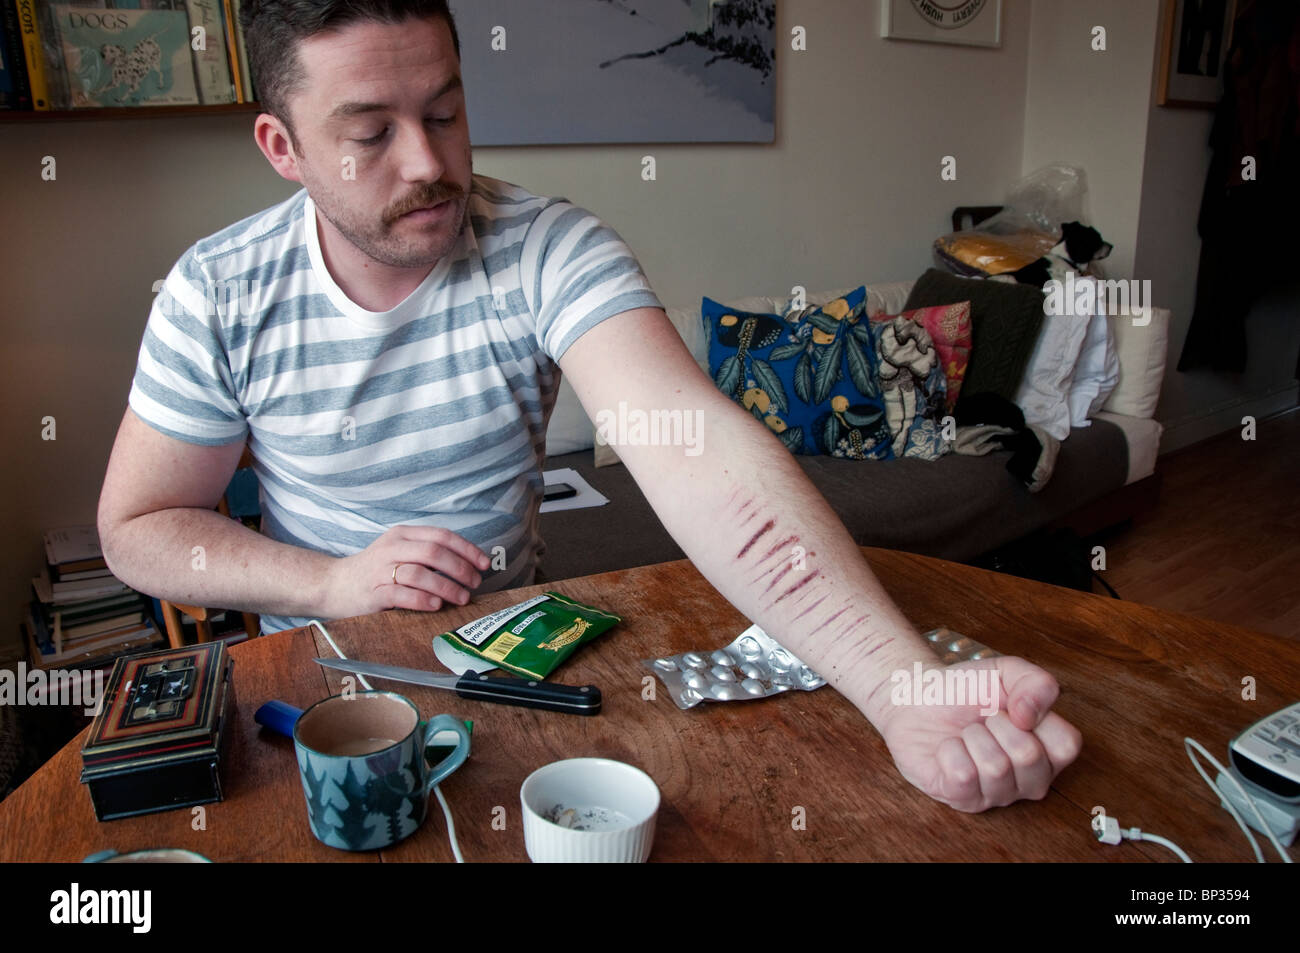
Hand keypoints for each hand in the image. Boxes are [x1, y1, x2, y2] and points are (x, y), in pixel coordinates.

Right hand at [324, 525, 490, 618]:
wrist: (333, 585)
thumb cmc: (374, 572)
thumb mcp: (400, 553)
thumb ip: (427, 555)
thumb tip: (467, 567)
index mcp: (403, 535)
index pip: (441, 536)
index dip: (467, 549)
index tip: (484, 564)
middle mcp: (392, 548)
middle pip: (434, 552)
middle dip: (460, 568)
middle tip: (474, 584)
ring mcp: (380, 569)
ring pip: (420, 572)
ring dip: (446, 586)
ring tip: (461, 598)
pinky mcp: (372, 592)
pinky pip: (401, 594)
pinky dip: (422, 599)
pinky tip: (436, 606)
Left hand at [875, 656, 1081, 811]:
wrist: (917, 697)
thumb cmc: (966, 690)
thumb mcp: (1007, 672)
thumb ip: (1037, 682)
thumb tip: (1029, 717)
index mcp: (1049, 751)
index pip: (1067, 744)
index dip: (1035, 717)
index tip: (1012, 708)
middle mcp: (1030, 780)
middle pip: (1028, 756)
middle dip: (997, 725)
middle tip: (983, 721)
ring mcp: (997, 794)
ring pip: (995, 767)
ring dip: (972, 737)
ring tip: (966, 734)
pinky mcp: (962, 799)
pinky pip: (963, 776)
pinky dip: (950, 750)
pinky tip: (948, 748)